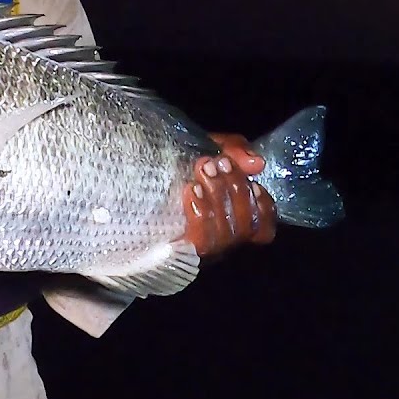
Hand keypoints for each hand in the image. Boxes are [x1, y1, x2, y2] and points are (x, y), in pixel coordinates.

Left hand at [183, 133, 275, 257]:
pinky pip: (201, 240)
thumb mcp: (210, 148)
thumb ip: (235, 150)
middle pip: (245, 226)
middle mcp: (223, 238)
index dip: (264, 208)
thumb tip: (257, 163)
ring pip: (225, 234)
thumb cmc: (179, 164)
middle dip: (234, 189)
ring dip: (218, 197)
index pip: (264, 227)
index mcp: (233, 218)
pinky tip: (191, 191)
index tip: (253, 183)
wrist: (134, 175)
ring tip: (202, 171)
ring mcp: (203, 246)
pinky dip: (201, 213)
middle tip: (216, 163)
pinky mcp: (181, 249)